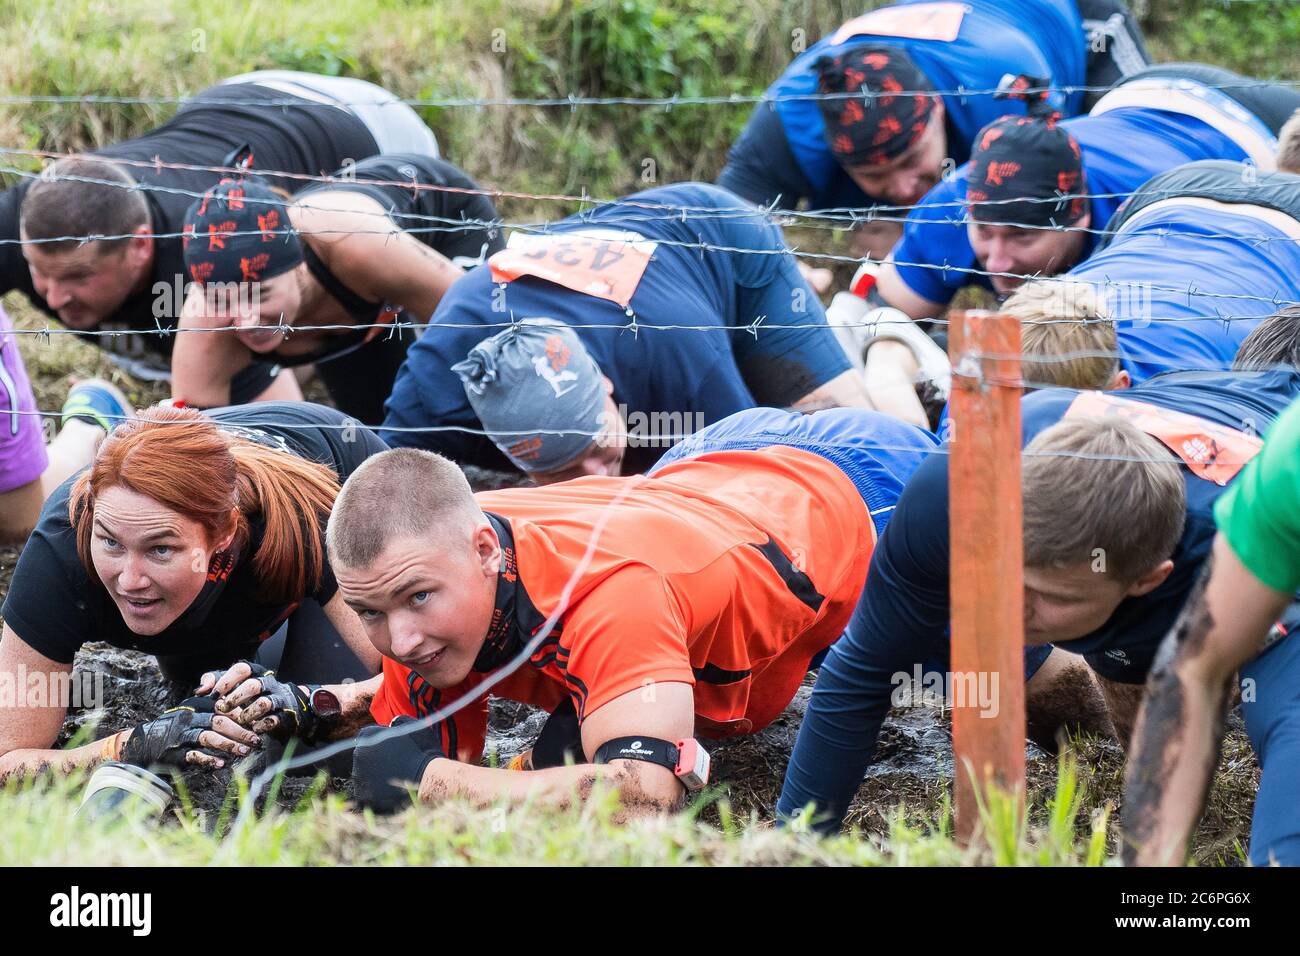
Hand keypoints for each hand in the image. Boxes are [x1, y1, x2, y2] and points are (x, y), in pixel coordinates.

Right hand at [121, 695, 259, 770]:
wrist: (143, 742)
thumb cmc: (175, 727)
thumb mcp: (192, 711)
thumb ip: (212, 705)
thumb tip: (236, 703)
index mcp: (196, 706)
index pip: (223, 708)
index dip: (241, 716)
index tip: (257, 724)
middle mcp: (189, 718)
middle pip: (219, 722)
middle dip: (240, 731)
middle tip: (256, 740)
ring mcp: (182, 735)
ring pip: (208, 737)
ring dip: (228, 745)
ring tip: (244, 752)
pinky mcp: (175, 752)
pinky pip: (194, 755)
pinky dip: (208, 759)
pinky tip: (221, 764)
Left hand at [200, 660, 313, 742]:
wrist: (288, 705)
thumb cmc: (252, 695)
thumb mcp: (233, 684)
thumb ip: (215, 682)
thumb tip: (200, 690)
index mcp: (255, 673)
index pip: (242, 669)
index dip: (227, 680)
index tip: (215, 694)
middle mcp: (268, 683)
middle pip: (253, 684)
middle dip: (236, 698)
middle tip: (223, 709)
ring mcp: (278, 698)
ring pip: (264, 703)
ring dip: (248, 714)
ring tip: (240, 720)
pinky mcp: (284, 714)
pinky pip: (273, 720)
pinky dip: (261, 726)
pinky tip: (253, 729)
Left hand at [352, 716, 444, 813]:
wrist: (427, 780)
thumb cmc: (424, 752)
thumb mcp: (415, 728)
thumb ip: (399, 722)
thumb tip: (392, 723)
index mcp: (369, 736)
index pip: (367, 735)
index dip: (380, 740)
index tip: (392, 746)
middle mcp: (359, 754)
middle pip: (363, 754)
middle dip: (375, 757)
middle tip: (395, 763)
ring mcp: (359, 776)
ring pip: (363, 773)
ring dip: (374, 774)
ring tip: (395, 778)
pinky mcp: (362, 795)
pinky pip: (365, 792)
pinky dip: (374, 792)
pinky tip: (390, 790)